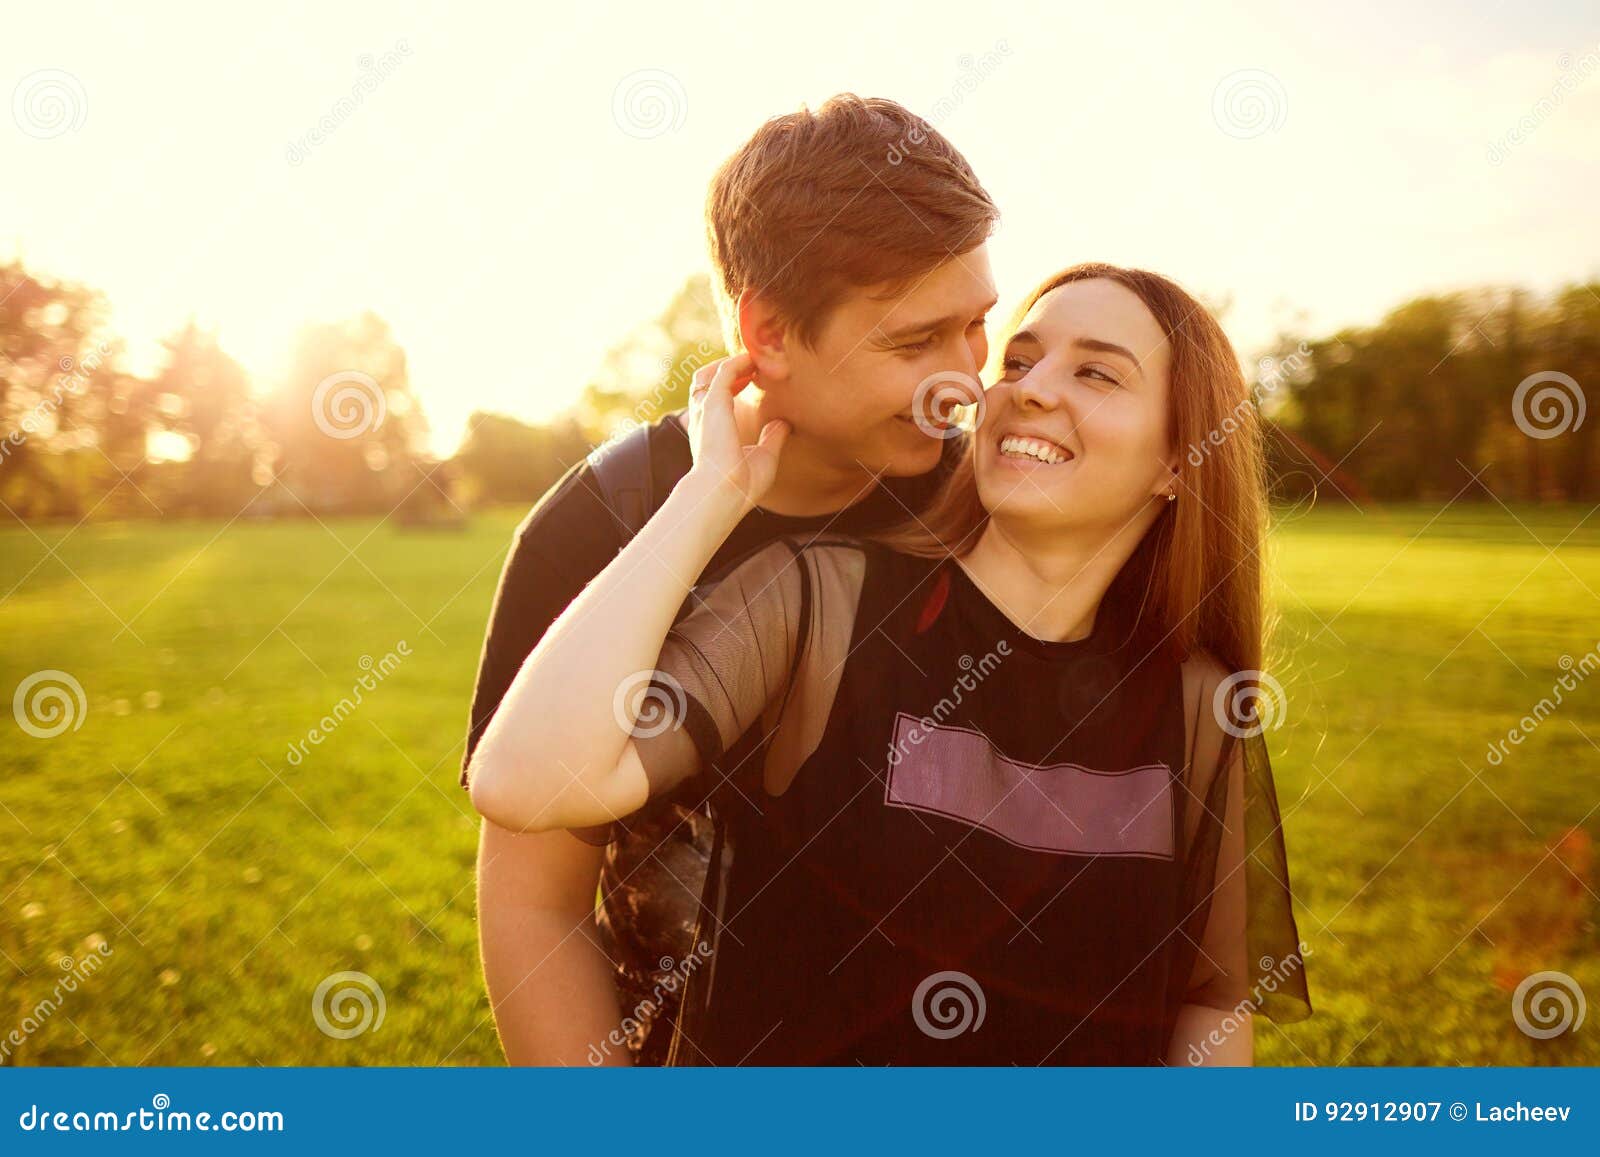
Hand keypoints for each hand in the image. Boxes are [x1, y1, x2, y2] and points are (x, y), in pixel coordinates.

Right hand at [684, 353, 790, 509]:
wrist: (724, 492)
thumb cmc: (742, 485)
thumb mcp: (763, 457)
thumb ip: (772, 438)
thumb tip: (783, 423)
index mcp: (710, 434)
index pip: (711, 403)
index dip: (728, 387)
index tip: (749, 380)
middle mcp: (703, 419)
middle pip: (703, 383)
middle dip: (722, 371)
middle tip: (748, 366)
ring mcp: (706, 410)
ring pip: (707, 374)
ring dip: (727, 364)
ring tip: (751, 359)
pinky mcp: (714, 402)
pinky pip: (724, 372)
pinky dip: (738, 362)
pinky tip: (753, 360)